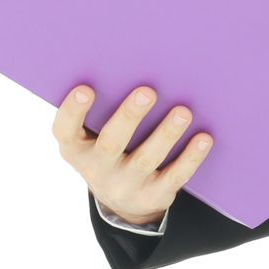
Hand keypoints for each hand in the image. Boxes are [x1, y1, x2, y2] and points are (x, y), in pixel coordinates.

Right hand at [50, 84, 212, 224]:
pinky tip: (203, 138)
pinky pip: (174, 176)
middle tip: (148, 91)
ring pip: (146, 159)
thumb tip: (124, 64)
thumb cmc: (108, 153)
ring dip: (166, 133)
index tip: (85, 88)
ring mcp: (125, 185)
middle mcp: (97, 169)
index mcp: (76, 149)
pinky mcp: (152, 196)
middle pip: (110, 143)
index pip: (64, 131)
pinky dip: (190, 157)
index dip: (72, 110)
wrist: (122, 204)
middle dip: (129, 116)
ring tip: (183, 112)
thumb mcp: (91, 139)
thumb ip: (99, 112)